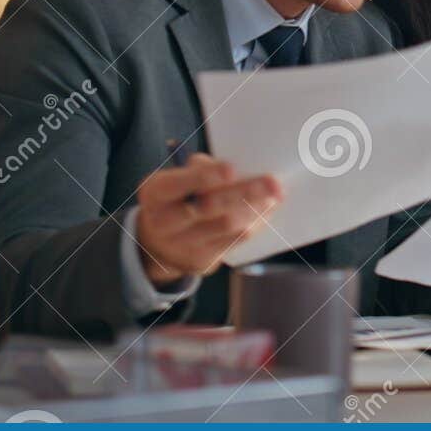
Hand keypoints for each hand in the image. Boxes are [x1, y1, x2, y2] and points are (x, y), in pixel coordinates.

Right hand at [135, 153, 282, 285]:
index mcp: (155, 193)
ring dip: (255, 209)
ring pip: (226, 226)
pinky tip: (266, 211)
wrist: (160, 242)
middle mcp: (164, 222)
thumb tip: (243, 169)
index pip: (178, 184)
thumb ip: (203, 169)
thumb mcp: (179, 178)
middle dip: (244, 192)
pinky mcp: (201, 261)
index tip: (231, 169)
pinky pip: (234, 241)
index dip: (204, 177)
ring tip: (275, 195)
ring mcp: (182, 246)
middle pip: (208, 207)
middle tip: (273, 183)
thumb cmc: (178, 197)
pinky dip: (254, 224)